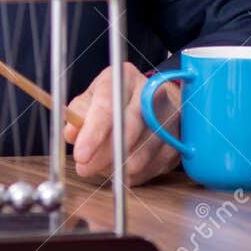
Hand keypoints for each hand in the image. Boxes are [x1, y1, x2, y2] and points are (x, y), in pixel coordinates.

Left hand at [62, 62, 180, 185]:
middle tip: (85, 169)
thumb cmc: (115, 100)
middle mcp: (150, 92)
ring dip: (120, 167)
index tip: (81, 154)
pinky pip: (156, 164)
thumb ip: (78, 113)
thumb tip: (71, 134)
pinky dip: (137, 173)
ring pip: (144, 150)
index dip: (93, 132)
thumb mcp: (91, 98)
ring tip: (103, 169)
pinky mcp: (178, 138)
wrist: (152, 101)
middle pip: (129, 127)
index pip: (108, 104)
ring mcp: (169, 115)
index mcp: (123, 76)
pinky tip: (124, 171)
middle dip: (104, 154)